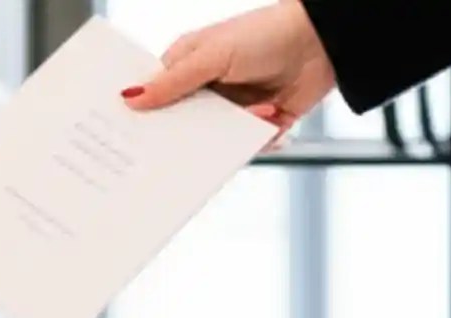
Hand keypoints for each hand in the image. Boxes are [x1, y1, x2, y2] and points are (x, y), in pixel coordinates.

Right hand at [121, 1, 335, 148]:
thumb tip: (130, 98)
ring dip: (229, 133)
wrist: (323, 41)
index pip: (156, 95)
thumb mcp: (212, 57)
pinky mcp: (259, 125)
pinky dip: (257, 139)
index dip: (143, 114)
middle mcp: (208, 90)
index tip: (127, 134)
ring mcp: (233, 109)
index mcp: (189, 66)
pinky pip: (246, 147)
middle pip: (183, 124)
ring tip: (243, 122)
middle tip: (173, 150)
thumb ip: (173, 82)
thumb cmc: (264, 34)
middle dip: (184, 135)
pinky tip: (268, 119)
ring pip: (215, 140)